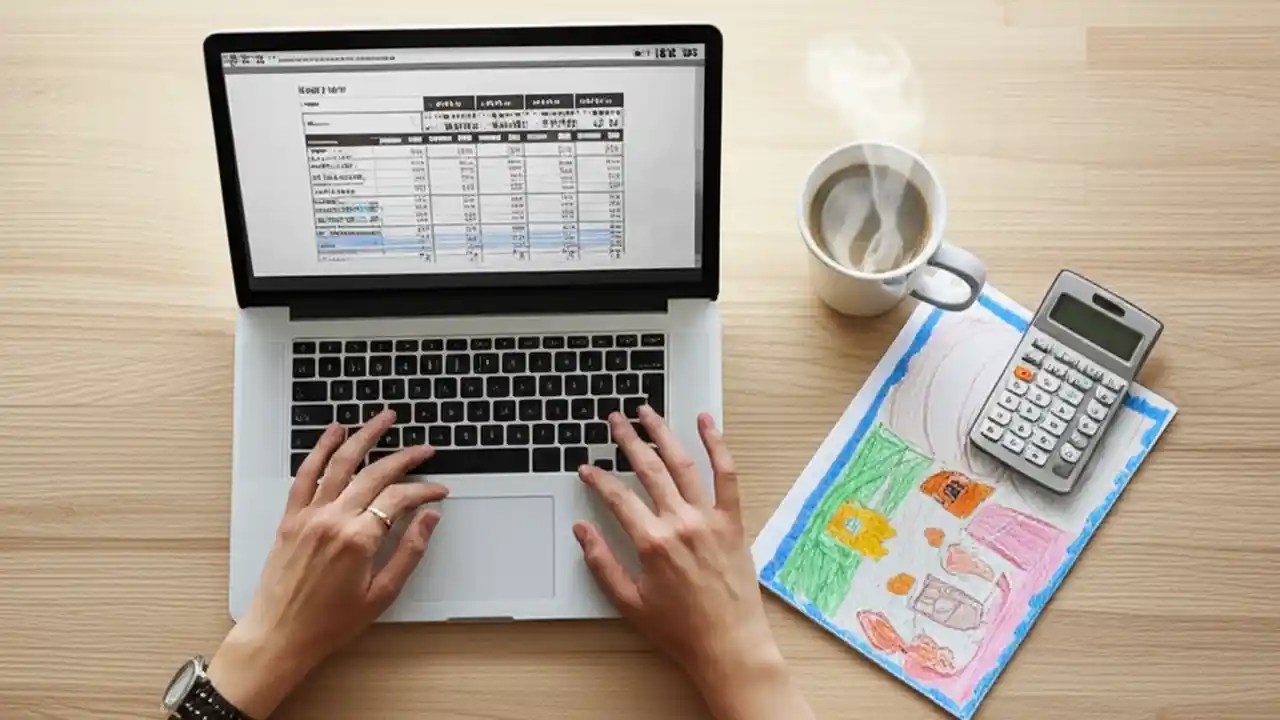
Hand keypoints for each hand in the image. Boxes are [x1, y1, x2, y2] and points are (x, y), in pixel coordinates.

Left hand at [207, 410, 447, 718]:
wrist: (279, 636)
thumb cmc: (329, 623)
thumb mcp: (382, 593)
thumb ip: (409, 551)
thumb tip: (429, 518)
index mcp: (358, 540)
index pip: (400, 499)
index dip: (425, 491)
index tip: (439, 491)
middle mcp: (333, 519)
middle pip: (376, 473)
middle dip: (405, 457)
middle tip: (425, 448)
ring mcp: (309, 515)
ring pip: (342, 463)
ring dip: (365, 436)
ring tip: (383, 419)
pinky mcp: (291, 518)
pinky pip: (306, 474)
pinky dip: (321, 450)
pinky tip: (334, 433)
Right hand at [574, 408, 813, 719]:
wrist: (729, 645)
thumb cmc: (680, 631)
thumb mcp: (629, 603)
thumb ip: (602, 562)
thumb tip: (582, 531)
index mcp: (652, 542)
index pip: (617, 497)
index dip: (598, 479)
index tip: (587, 468)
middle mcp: (680, 522)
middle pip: (648, 469)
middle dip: (627, 440)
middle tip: (614, 420)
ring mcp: (709, 518)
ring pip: (682, 463)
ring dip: (662, 434)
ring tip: (648, 413)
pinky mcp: (732, 521)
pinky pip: (726, 475)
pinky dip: (717, 446)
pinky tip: (706, 423)